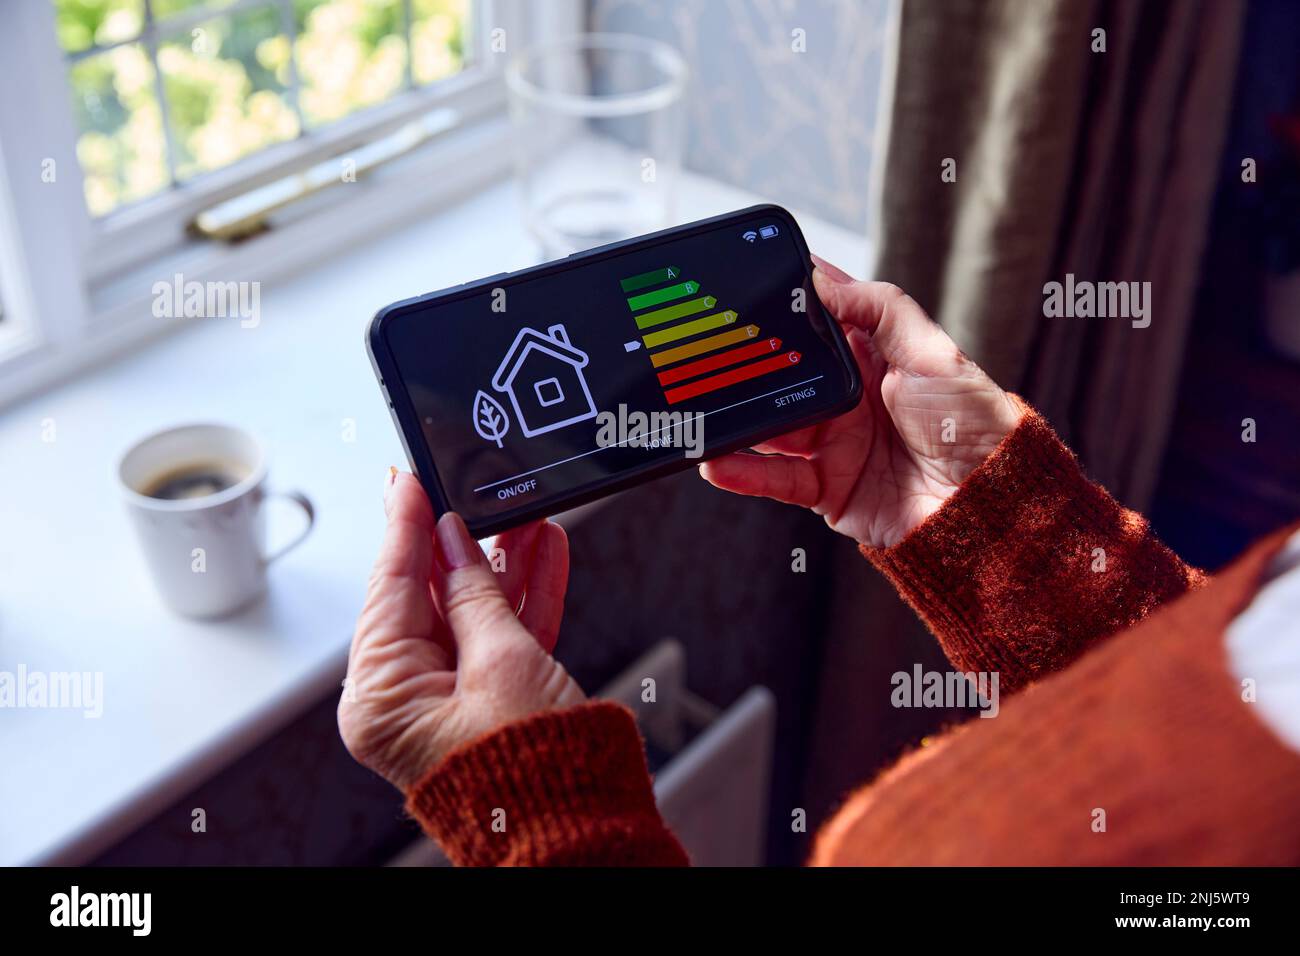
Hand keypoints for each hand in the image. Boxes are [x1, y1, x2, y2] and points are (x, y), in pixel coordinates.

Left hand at [339, 472, 583, 790]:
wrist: (584, 832)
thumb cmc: (535, 775)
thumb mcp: (504, 662)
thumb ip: (475, 593)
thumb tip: (453, 540)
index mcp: (382, 699)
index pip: (389, 589)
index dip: (405, 528)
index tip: (407, 479)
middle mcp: (405, 702)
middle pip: (429, 597)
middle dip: (463, 542)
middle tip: (475, 490)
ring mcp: (448, 702)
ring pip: (472, 611)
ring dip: (503, 565)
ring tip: (528, 517)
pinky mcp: (488, 703)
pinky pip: (499, 637)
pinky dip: (523, 600)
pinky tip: (543, 555)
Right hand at [700, 257, 1022, 548]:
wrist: (988, 506)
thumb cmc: (971, 423)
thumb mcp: (933, 351)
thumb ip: (879, 308)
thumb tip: (819, 278)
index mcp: (870, 357)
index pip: (815, 320)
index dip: (782, 303)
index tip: (744, 283)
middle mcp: (843, 397)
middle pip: (781, 373)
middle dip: (746, 363)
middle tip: (708, 350)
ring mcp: (830, 442)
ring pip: (768, 425)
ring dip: (735, 418)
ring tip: (701, 408)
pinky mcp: (823, 487)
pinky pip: (774, 478)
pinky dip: (743, 471)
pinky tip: (715, 460)